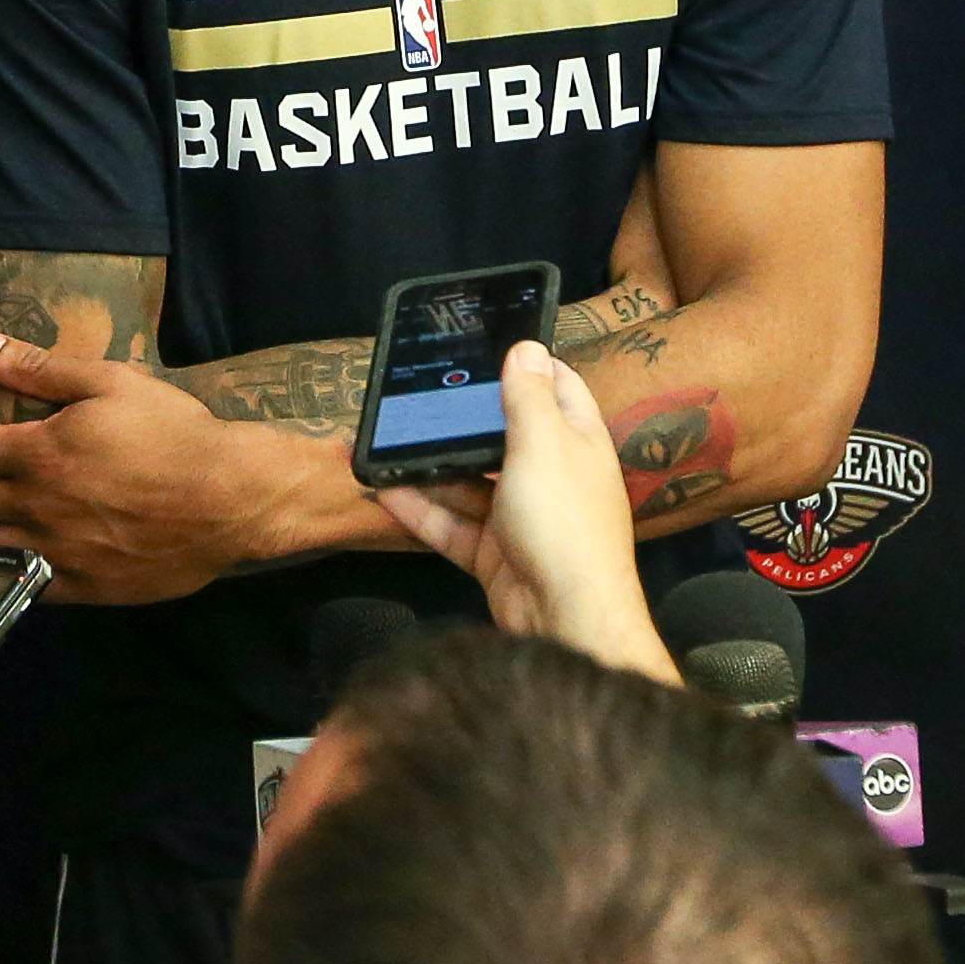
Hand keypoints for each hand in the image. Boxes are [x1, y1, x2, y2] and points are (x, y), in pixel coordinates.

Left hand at [0, 328, 295, 603]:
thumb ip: (35, 366)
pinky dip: (22, 563)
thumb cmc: (172, 432)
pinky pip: (25, 582)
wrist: (230, 497)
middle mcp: (36, 508)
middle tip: (1, 465)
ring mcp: (57, 553)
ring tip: (21, 505)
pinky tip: (45, 543)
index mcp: (37, 454)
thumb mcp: (109, 382)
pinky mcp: (82, 588)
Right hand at [371, 343, 663, 671]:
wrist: (567, 617)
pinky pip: (454, 526)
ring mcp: (522, 517)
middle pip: (502, 436)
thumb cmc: (565, 523)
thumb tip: (527, 346)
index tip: (481, 347)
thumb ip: (529, 397)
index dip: (524, 366)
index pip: (556, 387)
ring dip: (432, 467)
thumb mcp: (543, 445)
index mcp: (577, 441)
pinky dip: (422, 511)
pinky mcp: (496, 554)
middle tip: (418, 398)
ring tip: (389, 445)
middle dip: (461, 421)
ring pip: (470, 484)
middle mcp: (552, 475)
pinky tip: (387, 492)